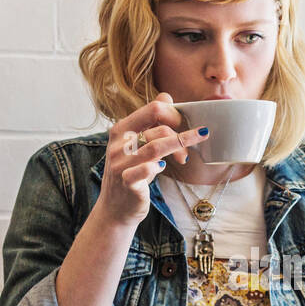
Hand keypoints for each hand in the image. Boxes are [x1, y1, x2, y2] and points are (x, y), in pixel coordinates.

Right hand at [98, 93, 210, 228]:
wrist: (115, 209)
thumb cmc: (130, 173)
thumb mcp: (136, 144)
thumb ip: (150, 121)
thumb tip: (166, 96)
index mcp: (122, 129)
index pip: (153, 109)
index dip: (175, 115)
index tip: (186, 126)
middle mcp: (119, 144)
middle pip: (159, 128)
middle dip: (181, 136)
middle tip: (189, 149)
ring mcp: (121, 163)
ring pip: (157, 147)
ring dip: (179, 150)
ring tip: (185, 158)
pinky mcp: (126, 181)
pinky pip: (147, 169)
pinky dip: (158, 167)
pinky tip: (161, 167)